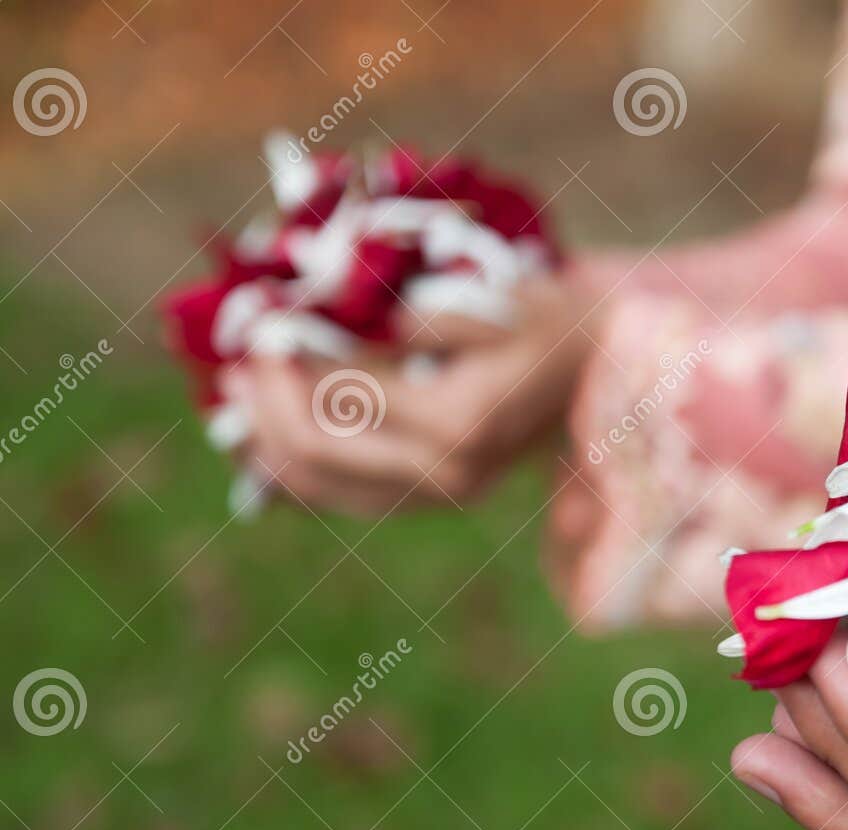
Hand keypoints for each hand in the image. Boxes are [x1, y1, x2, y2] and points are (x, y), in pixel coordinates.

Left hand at [226, 274, 601, 516]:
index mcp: (457, 425)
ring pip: (315, 485)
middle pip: (313, 452)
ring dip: (264, 438)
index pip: (336, 400)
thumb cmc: (543, 316)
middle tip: (241, 352)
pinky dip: (290, 471)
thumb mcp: (489, 297)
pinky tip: (261, 438)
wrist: (594, 364)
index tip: (263, 314)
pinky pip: (338, 498)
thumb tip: (329, 322)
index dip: (283, 358)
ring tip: (238, 389)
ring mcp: (435, 497)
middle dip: (262, 398)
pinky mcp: (425, 500)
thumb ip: (413, 317)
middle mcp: (445, 476)